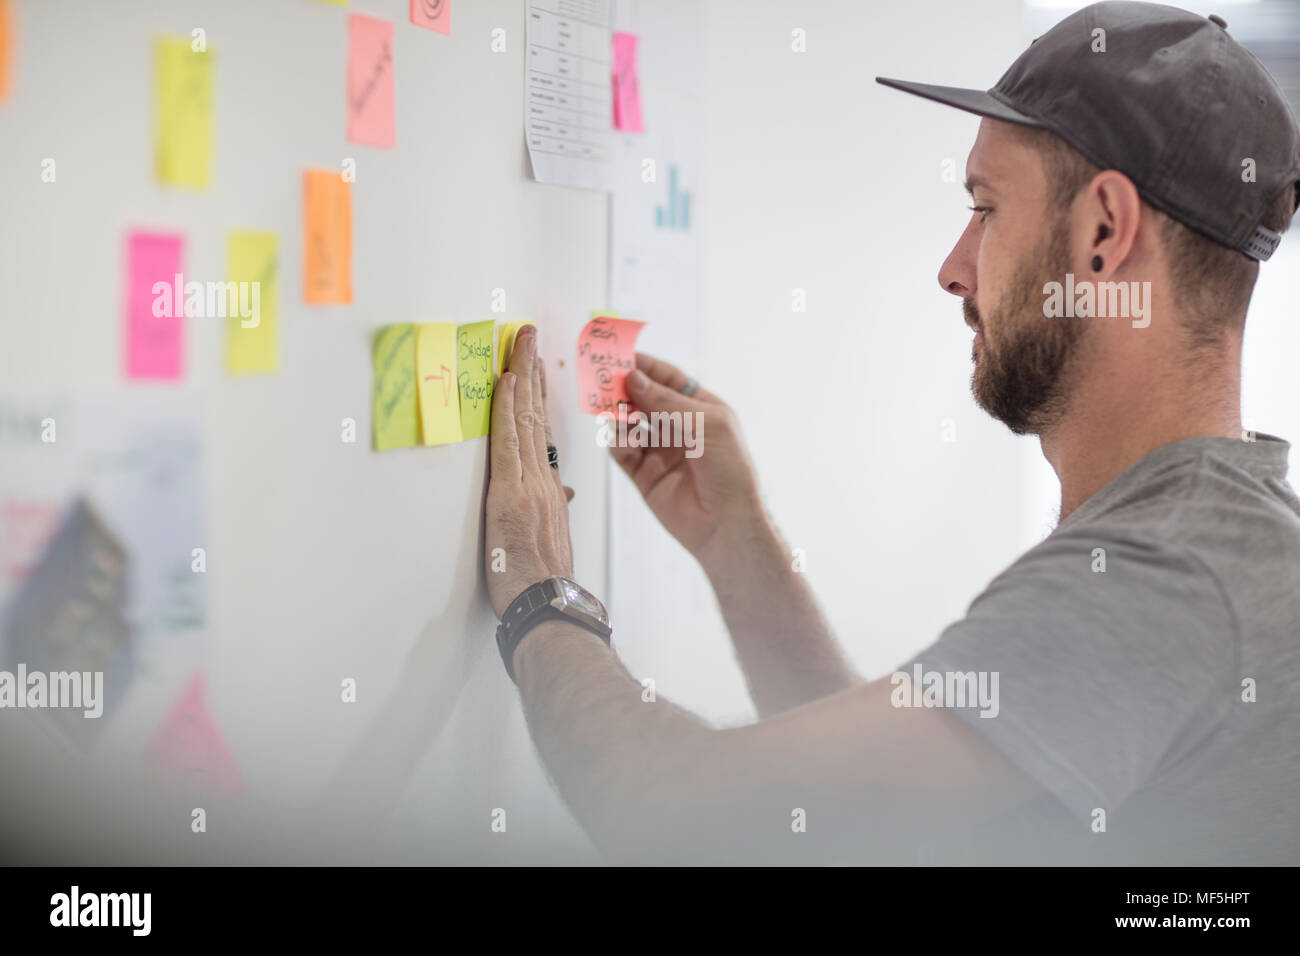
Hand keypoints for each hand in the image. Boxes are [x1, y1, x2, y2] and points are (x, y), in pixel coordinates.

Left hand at [485, 326, 574, 618]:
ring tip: (520, 343)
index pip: (542, 433)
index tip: (534, 367)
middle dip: (532, 371)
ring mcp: (529, 485)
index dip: (538, 396)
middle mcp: (544, 481)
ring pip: (525, 420)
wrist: (548, 607)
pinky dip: (508, 407)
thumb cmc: (544, 584)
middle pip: (536, 416)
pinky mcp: (510, 494)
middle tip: (527, 336)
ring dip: (522, 375)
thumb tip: (560, 493)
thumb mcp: (553, 542)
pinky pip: (509, 441)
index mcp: (550, 491)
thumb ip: (555, 510)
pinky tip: (507, 381)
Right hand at [609, 353, 768, 572]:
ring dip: (619, 416)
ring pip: (628, 424)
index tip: (617, 355)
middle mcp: (678, 427)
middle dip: (624, 389)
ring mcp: (660, 451)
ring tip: (615, 414)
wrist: (727, 523)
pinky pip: (622, 452)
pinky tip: (622, 440)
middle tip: (602, 380)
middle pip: (642, 399)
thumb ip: (666, 402)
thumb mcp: (704, 424)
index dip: (643, 367)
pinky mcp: (644, 475)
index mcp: (700, 409)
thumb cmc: (729, 468)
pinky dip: (618, 442)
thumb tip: (633, 377)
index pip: (667, 379)